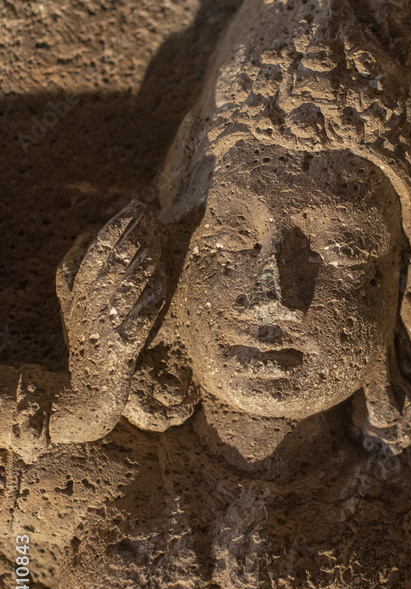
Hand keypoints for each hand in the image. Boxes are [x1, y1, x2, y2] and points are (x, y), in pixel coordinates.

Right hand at [51, 200, 165, 441]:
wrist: (90, 386)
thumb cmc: (84, 336)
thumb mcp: (69, 299)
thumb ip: (73, 264)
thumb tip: (89, 231)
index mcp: (80, 287)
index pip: (101, 246)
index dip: (120, 221)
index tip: (139, 201)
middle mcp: (94, 301)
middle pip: (118, 257)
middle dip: (137, 231)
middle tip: (153, 210)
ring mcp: (110, 321)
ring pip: (132, 280)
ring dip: (146, 255)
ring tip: (159, 234)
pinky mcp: (127, 342)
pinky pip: (143, 312)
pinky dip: (153, 293)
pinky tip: (163, 276)